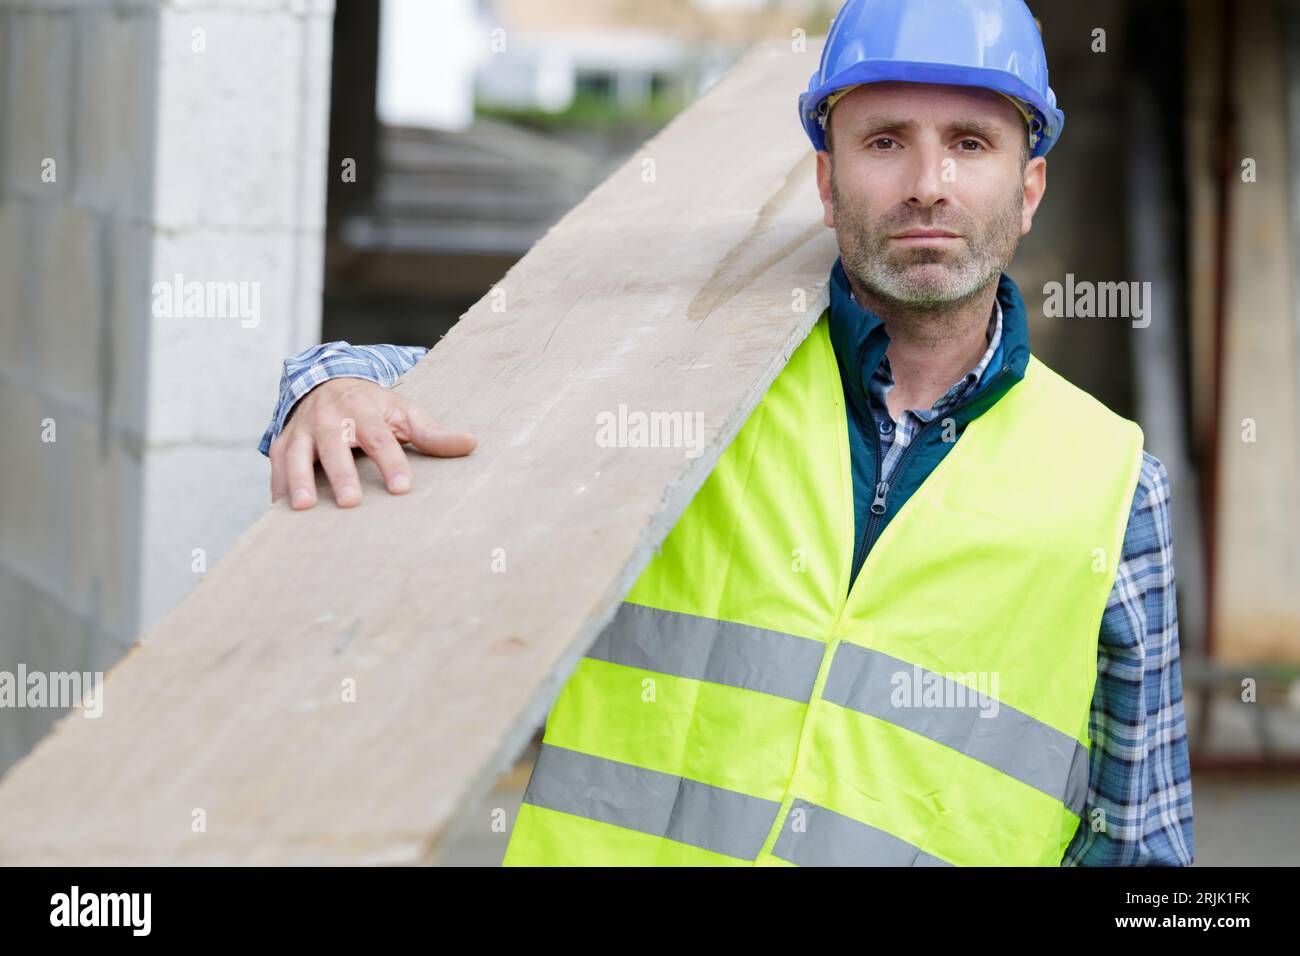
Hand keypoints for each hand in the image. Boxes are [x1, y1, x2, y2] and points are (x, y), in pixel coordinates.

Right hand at [269, 378, 475, 508]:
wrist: (330, 382)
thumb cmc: (375, 407)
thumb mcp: (405, 413)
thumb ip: (434, 434)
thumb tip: (472, 444)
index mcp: (364, 410)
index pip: (380, 439)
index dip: (392, 463)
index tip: (402, 489)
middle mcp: (330, 418)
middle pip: (335, 446)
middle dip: (342, 474)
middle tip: (351, 503)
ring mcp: (304, 429)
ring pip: (298, 454)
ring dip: (299, 480)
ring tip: (304, 507)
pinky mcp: (283, 442)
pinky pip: (276, 464)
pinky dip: (277, 485)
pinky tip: (281, 510)